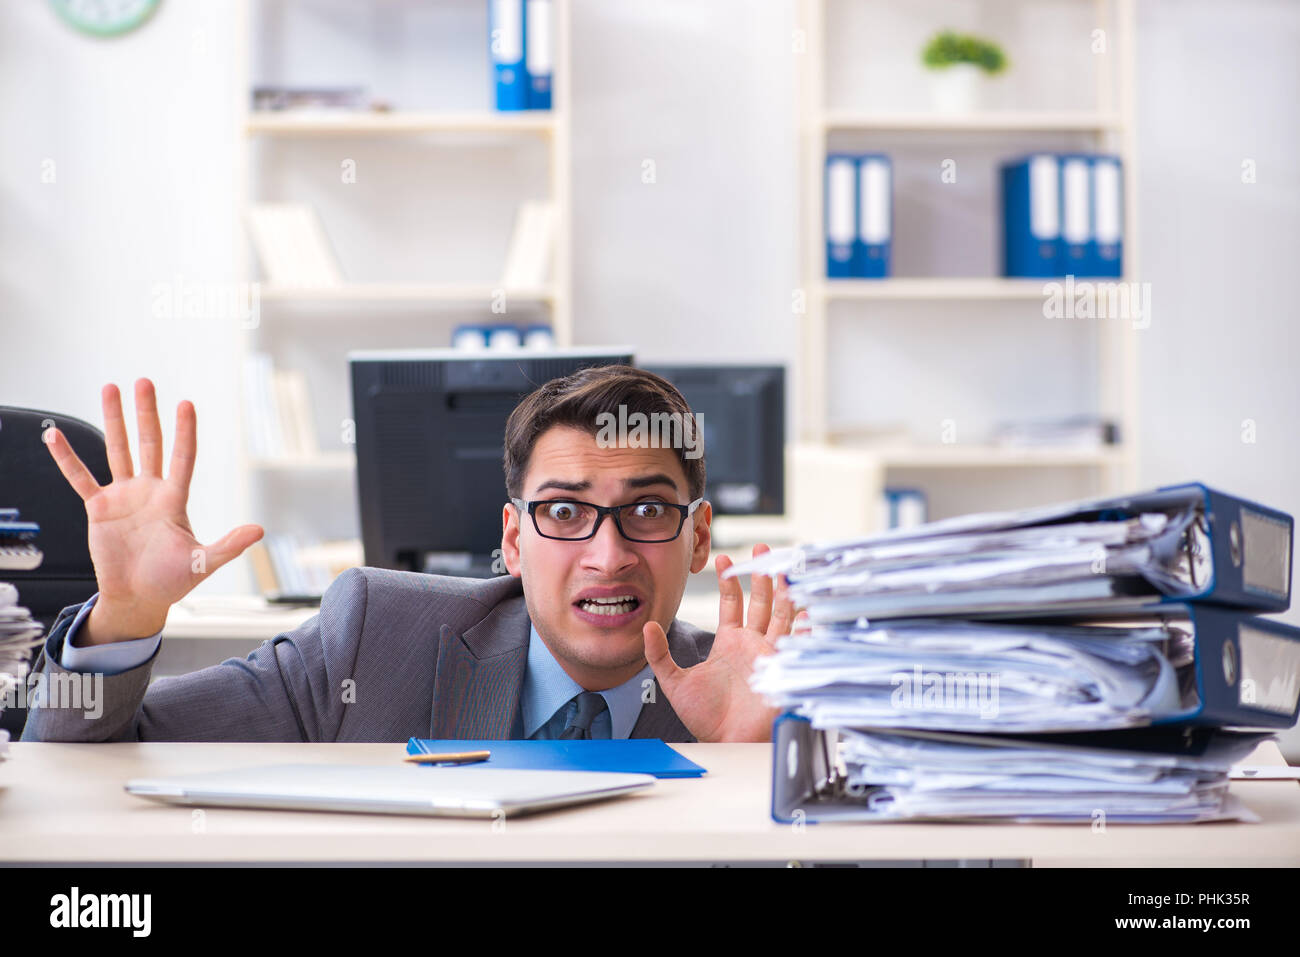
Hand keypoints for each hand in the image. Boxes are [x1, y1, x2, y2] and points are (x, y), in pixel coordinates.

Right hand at [43, 378, 263, 643]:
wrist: (139, 598)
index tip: (186, 404)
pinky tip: (55, 436)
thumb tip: (259, 530)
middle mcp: (150, 491)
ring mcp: (124, 496)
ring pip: (118, 450)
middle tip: (144, 382)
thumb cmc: (172, 581)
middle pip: (149, 443)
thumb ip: (228, 546)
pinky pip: (80, 478)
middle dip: (146, 412)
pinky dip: (68, 458)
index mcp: (175, 500)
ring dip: (114, 420)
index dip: (184, 432)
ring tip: (110, 389)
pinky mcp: (99, 508)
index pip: (183, 457)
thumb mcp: (202, 563)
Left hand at [642, 543, 794, 741]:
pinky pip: (801, 642)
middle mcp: (754, 644)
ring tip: (784, 567)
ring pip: (783, 614)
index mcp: (730, 643)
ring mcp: (772, 654)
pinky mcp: (787, 668)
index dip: (729, 580)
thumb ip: (659, 654)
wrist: (728, 744)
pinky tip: (809, 608)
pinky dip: (807, 626)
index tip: (723, 559)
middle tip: (761, 548)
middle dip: (762, 574)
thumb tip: (646, 625)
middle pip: (762, 601)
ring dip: (785, 591)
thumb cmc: (706, 719)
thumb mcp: (675, 682)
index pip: (732, 604)